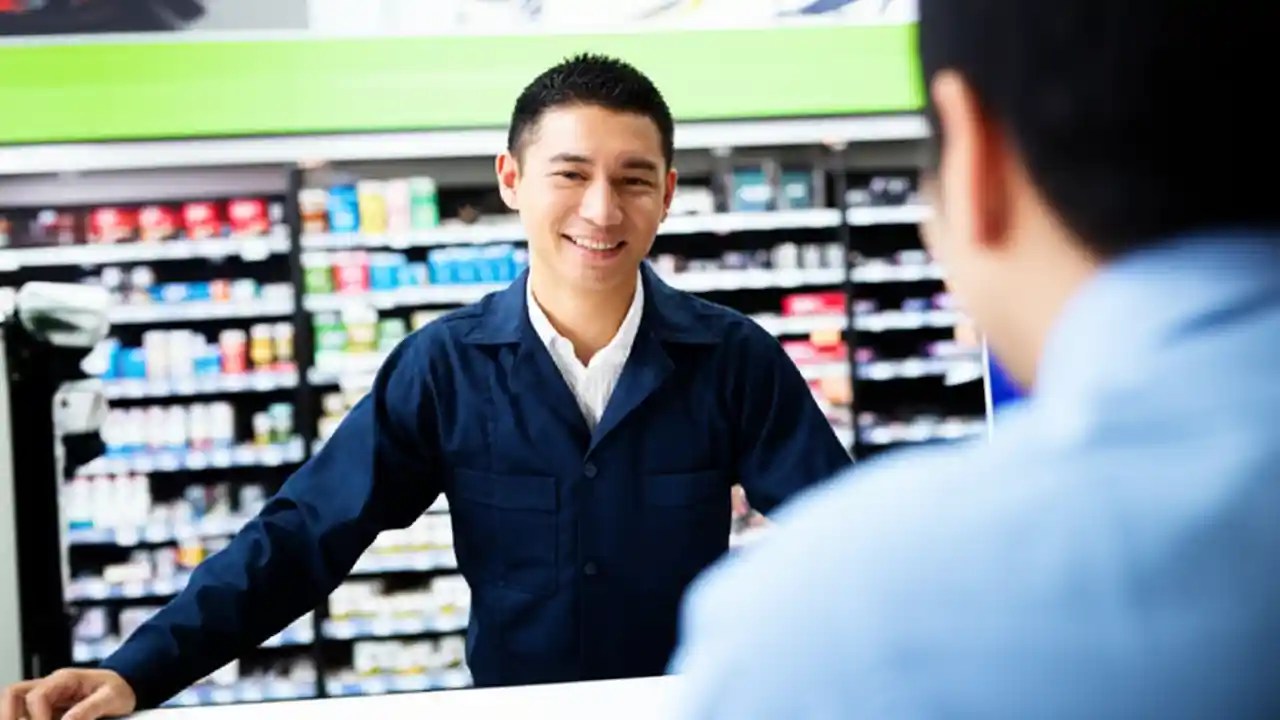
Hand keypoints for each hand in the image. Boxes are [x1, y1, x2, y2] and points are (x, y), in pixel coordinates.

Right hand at [1, 669, 136, 719]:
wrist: (125, 688)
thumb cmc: (119, 689)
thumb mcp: (111, 697)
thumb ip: (89, 709)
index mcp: (65, 679)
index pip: (36, 696)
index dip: (37, 717)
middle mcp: (50, 687)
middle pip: (14, 694)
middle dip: (11, 714)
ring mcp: (46, 699)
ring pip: (15, 703)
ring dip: (17, 717)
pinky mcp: (47, 710)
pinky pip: (26, 715)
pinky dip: (28, 718)